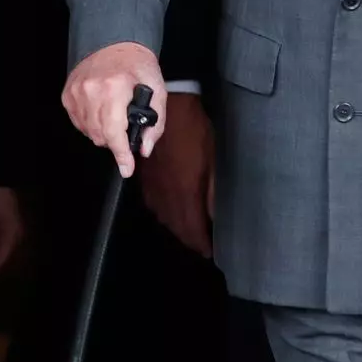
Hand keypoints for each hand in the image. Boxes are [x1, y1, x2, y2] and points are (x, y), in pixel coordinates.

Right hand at [62, 42, 165, 176]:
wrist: (115, 43)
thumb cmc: (138, 66)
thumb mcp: (158, 91)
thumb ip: (155, 123)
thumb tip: (143, 149)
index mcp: (115, 87)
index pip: (114, 131)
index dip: (121, 154)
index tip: (126, 168)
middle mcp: (91, 90)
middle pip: (100, 135)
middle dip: (115, 142)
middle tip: (126, 131)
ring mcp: (77, 92)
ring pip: (88, 131)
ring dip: (102, 133)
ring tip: (114, 118)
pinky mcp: (68, 93)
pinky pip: (78, 122)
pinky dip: (91, 124)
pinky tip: (101, 113)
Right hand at [141, 91, 213, 257]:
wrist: (168, 108)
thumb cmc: (196, 131)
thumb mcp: (213, 160)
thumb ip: (214, 193)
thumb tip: (217, 218)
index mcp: (184, 193)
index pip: (192, 230)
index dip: (202, 244)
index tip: (212, 253)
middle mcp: (164, 195)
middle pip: (176, 227)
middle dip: (190, 239)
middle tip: (203, 245)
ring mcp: (152, 186)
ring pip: (163, 217)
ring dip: (177, 227)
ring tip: (190, 231)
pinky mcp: (145, 177)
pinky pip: (153, 204)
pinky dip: (164, 214)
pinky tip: (172, 211)